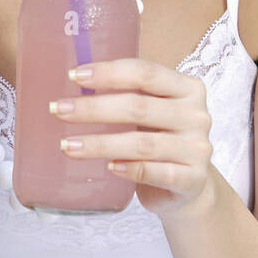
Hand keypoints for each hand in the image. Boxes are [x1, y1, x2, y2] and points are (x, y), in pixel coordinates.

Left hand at [50, 58, 216, 222]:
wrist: (189, 185)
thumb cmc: (161, 138)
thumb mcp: (154, 109)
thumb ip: (128, 94)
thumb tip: (76, 80)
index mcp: (188, 88)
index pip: (145, 73)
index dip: (108, 73)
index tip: (74, 76)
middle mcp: (197, 115)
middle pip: (139, 107)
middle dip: (94, 108)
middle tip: (59, 110)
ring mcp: (197, 148)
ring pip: (142, 144)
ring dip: (100, 144)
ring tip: (68, 145)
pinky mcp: (193, 179)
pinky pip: (156, 173)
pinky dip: (129, 169)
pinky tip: (108, 167)